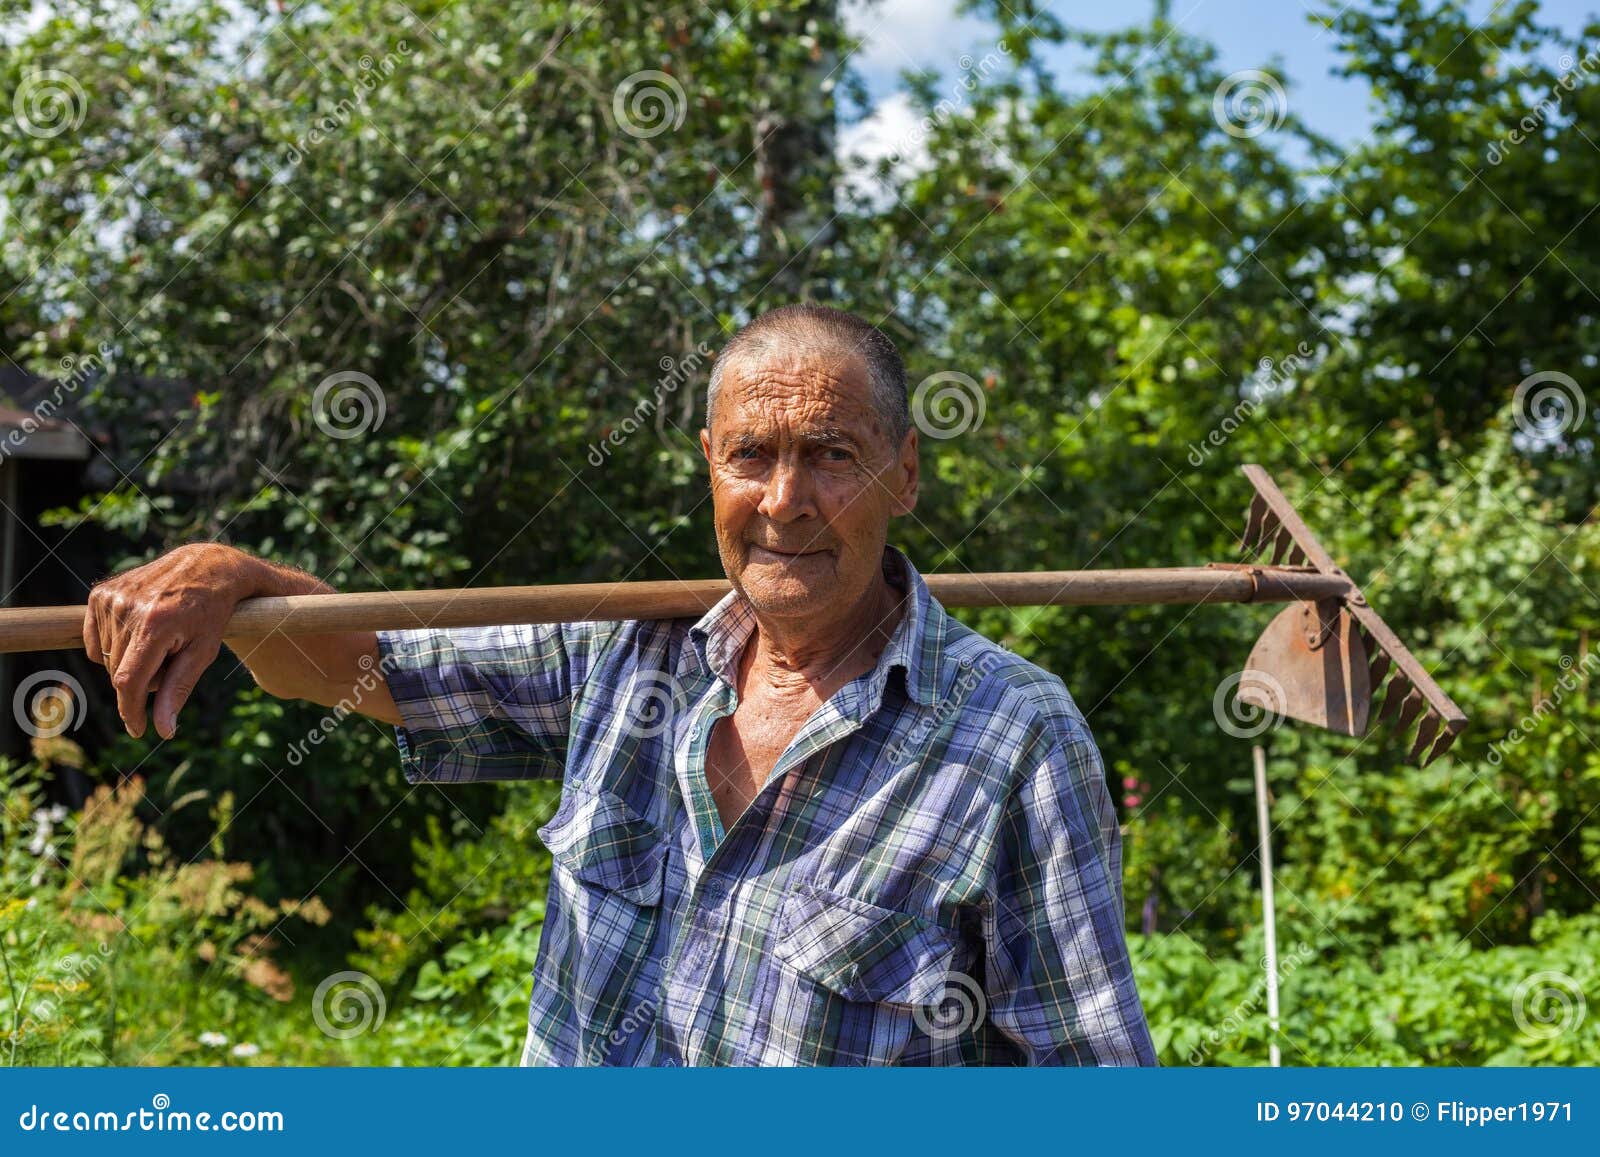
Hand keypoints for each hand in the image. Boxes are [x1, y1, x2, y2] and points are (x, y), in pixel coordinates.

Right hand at [83, 543, 257, 739]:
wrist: (205, 567)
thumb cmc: (210, 614)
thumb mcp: (203, 652)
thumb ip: (178, 690)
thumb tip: (162, 731)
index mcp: (156, 625)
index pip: (129, 681)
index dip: (131, 711)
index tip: (138, 729)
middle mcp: (128, 609)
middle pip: (118, 673)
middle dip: (143, 680)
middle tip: (171, 659)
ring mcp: (110, 599)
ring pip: (106, 660)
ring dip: (130, 661)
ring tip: (159, 641)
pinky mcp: (99, 594)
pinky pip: (95, 642)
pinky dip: (114, 646)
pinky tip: (139, 631)